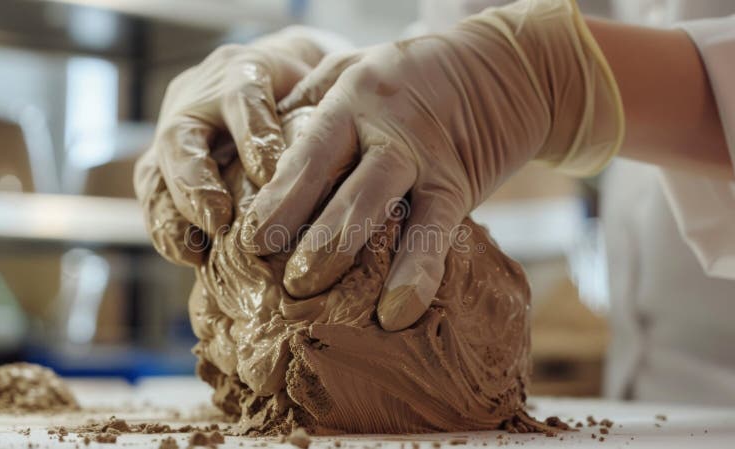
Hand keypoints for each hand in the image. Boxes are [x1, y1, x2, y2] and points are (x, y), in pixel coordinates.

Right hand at [134, 29, 324, 265]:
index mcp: (242, 71)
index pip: (243, 99)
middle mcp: (198, 98)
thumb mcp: (318, 95)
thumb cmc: (304, 94)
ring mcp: (174, 130)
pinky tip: (189, 256)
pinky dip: (168, 227)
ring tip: (193, 250)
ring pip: (157, 168)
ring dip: (174, 213)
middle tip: (218, 219)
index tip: (270, 175)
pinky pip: (154, 195)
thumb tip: (351, 171)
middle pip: (182, 138)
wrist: (273, 82)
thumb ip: (324, 123)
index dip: (253, 137)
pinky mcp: (162, 161)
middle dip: (196, 184)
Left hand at [241, 0, 623, 329]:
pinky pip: (436, 234)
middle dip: (306, 236)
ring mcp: (424, 160)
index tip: (251, 240)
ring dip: (344, 252)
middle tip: (282, 281)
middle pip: (340, 187)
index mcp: (351, 100)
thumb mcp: (356, 66)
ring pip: (381, 209)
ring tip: (315, 294)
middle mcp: (386, 130)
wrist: (503, 69)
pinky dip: (417, 275)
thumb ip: (308, 99)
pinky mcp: (459, 187)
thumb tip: (261, 146)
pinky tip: (396, 313)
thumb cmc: (411, 75)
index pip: (308, 153)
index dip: (279, 198)